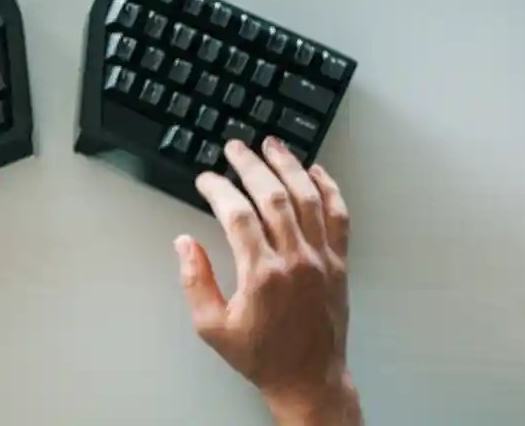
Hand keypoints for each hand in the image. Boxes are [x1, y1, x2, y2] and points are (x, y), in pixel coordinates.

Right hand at [176, 137, 360, 425]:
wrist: (309, 378)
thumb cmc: (262, 356)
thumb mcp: (212, 327)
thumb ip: (195, 281)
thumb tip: (184, 244)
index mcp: (262, 275)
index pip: (237, 215)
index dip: (218, 190)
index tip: (206, 180)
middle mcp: (295, 260)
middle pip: (273, 196)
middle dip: (250, 166)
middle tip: (235, 148)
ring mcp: (322, 259)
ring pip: (307, 198)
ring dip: (288, 166)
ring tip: (272, 145)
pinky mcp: (339, 262)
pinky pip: (339, 216)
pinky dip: (329, 189)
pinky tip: (316, 172)